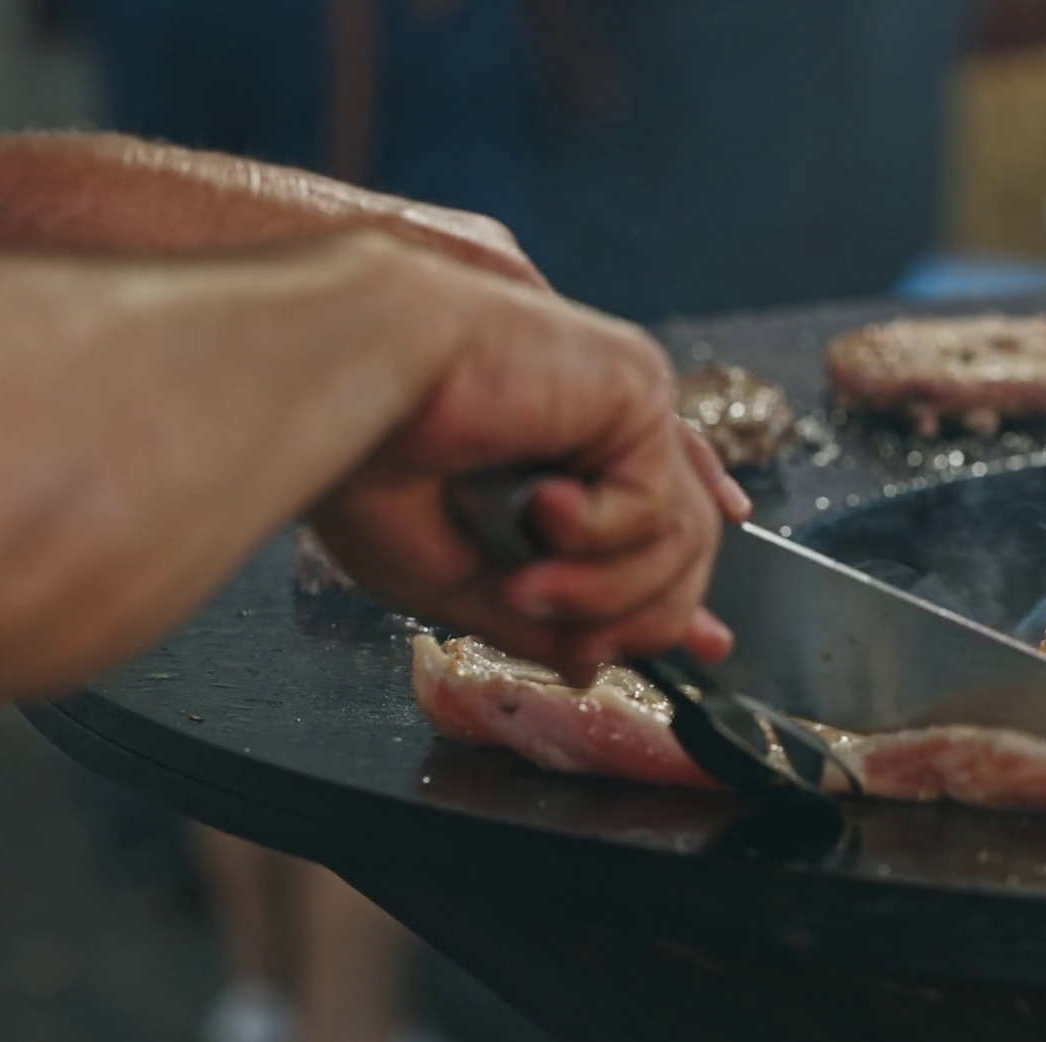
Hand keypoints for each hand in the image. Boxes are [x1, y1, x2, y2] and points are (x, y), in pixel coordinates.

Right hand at [307, 256, 750, 684]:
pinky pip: (661, 503)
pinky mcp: (636, 387)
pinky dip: (606, 537)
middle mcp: (599, 425)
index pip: (651, 527)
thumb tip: (588, 663)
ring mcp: (622, 404)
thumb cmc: (361, 451)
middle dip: (640, 614)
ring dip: (609, 592)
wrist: (339, 374)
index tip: (705, 645)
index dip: (674, 593)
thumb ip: (530, 617)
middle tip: (578, 647)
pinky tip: (544, 514)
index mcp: (556, 456)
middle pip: (681, 544)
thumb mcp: (446, 572)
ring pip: (681, 537)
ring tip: (526, 589)